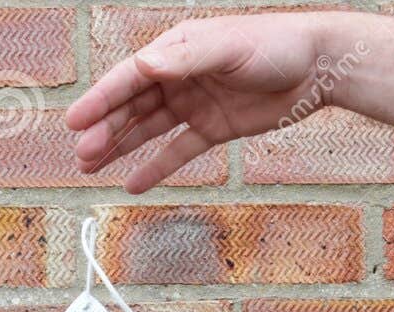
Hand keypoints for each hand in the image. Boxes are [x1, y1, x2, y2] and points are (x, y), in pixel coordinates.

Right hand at [66, 14, 345, 192]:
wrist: (318, 67)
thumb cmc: (275, 46)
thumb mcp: (228, 48)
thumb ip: (186, 58)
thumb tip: (145, 63)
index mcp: (177, 50)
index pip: (130, 78)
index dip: (100, 100)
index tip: (75, 121)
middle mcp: (180, 76)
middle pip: (133, 106)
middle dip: (105, 130)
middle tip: (82, 155)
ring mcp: (195, 104)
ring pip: (149, 129)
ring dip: (120, 147)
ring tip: (91, 168)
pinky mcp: (214, 128)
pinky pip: (179, 150)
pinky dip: (157, 167)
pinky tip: (133, 184)